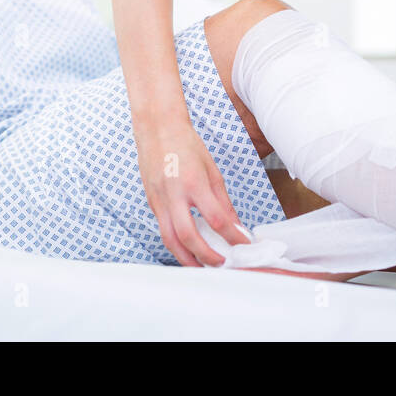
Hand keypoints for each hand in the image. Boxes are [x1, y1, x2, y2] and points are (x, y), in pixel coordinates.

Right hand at [134, 117, 250, 266]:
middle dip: (206, 255)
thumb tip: (235, 225)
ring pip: (169, 239)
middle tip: (222, 263)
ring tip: (202, 267)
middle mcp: (173, 194)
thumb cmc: (186, 144)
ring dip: (186, 258)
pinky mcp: (151, 203)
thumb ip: (223, 201)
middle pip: (188, 236)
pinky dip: (176, 244)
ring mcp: (159, 200)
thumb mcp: (212, 170)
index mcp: (194, 182)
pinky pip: (163, 230)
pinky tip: (188, 249)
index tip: (245, 245)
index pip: (216, 218)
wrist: (157, 128)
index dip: (233, 236)